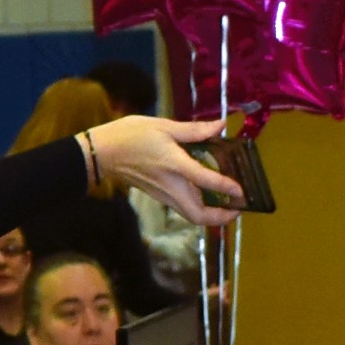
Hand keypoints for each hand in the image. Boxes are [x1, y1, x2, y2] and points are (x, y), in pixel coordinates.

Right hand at [83, 116, 246, 226]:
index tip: (242, 191)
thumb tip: (220, 126)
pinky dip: (199, 206)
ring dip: (211, 215)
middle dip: (221, 217)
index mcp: (174, 165)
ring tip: (227, 204)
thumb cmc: (130, 135)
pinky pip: (183, 207)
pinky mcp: (158, 196)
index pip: (206, 181)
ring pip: (191, 214)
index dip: (227, 187)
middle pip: (199, 215)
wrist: (101, 153)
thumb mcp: (163, 126)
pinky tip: (206, 194)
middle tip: (238, 208)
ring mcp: (164, 194)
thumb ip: (194, 130)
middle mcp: (171, 186)